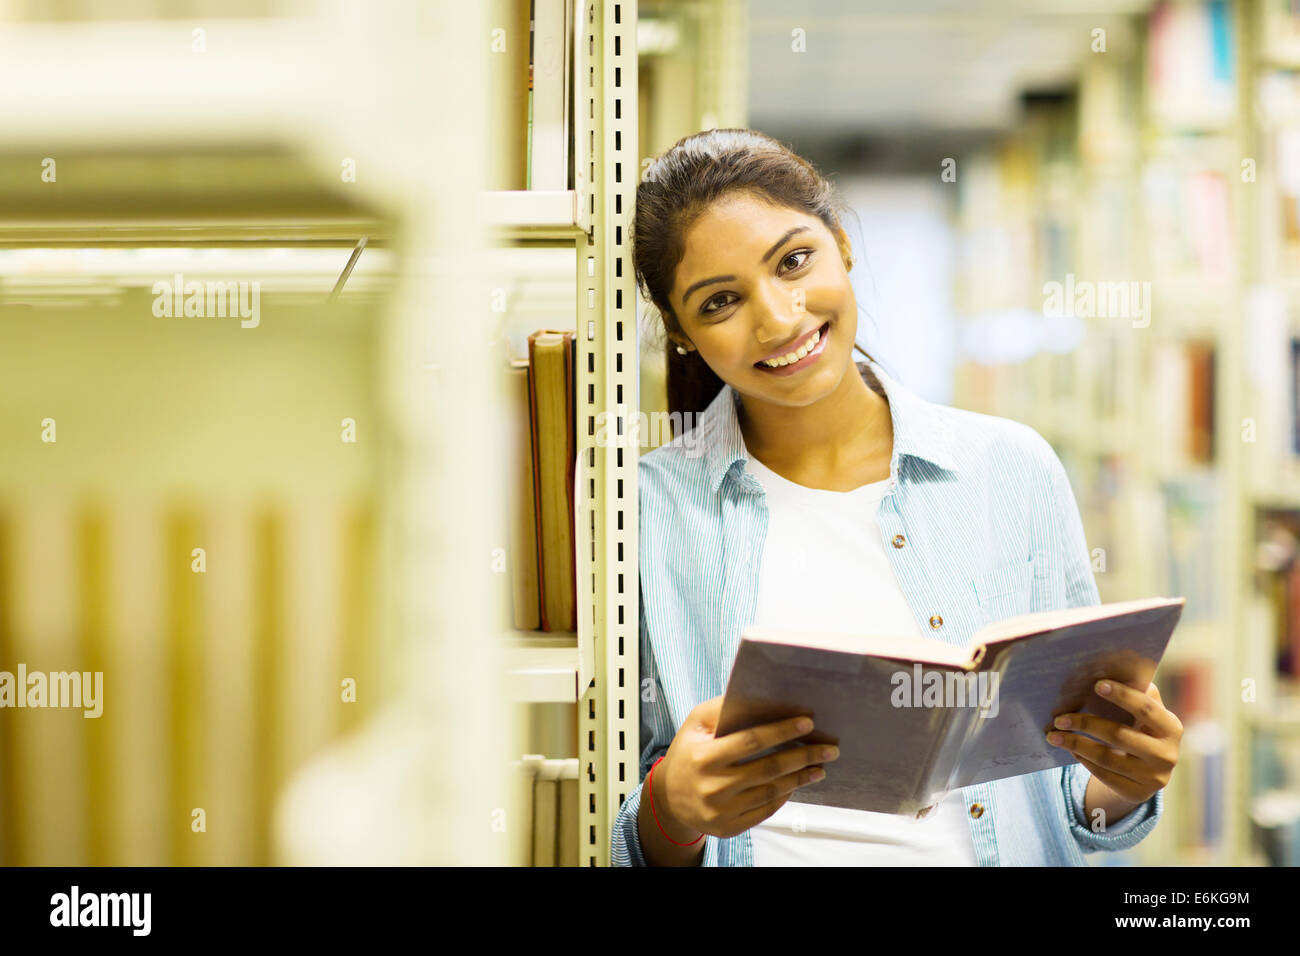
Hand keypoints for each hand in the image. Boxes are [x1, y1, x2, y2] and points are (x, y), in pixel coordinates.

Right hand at [653, 695, 836, 840]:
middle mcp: (713, 786)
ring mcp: (721, 810)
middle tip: (828, 749)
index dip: (782, 731)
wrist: (668, 798)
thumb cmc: (687, 753)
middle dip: (803, 756)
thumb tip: (757, 697)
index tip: (807, 723)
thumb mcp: (695, 724)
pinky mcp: (728, 827)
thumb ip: (722, 708)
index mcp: (704, 757)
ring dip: (800, 778)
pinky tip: (796, 784)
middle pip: (768, 768)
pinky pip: (765, 811)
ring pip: (771, 792)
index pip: (751, 741)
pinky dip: (784, 796)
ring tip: (819, 767)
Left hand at [1046, 679, 1182, 810]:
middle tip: (1059, 717)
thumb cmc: (1142, 729)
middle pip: (1120, 736)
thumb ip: (1137, 693)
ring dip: (1076, 744)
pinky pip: (1104, 775)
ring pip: (1107, 758)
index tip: (1096, 684)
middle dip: (1086, 724)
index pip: (1146, 709)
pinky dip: (1083, 760)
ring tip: (1053, 734)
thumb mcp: (1145, 714)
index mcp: (1171, 727)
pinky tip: (1069, 748)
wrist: (1149, 771)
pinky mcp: (1137, 794)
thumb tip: (1113, 665)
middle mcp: (1167, 755)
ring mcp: (1154, 778)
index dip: (1122, 696)